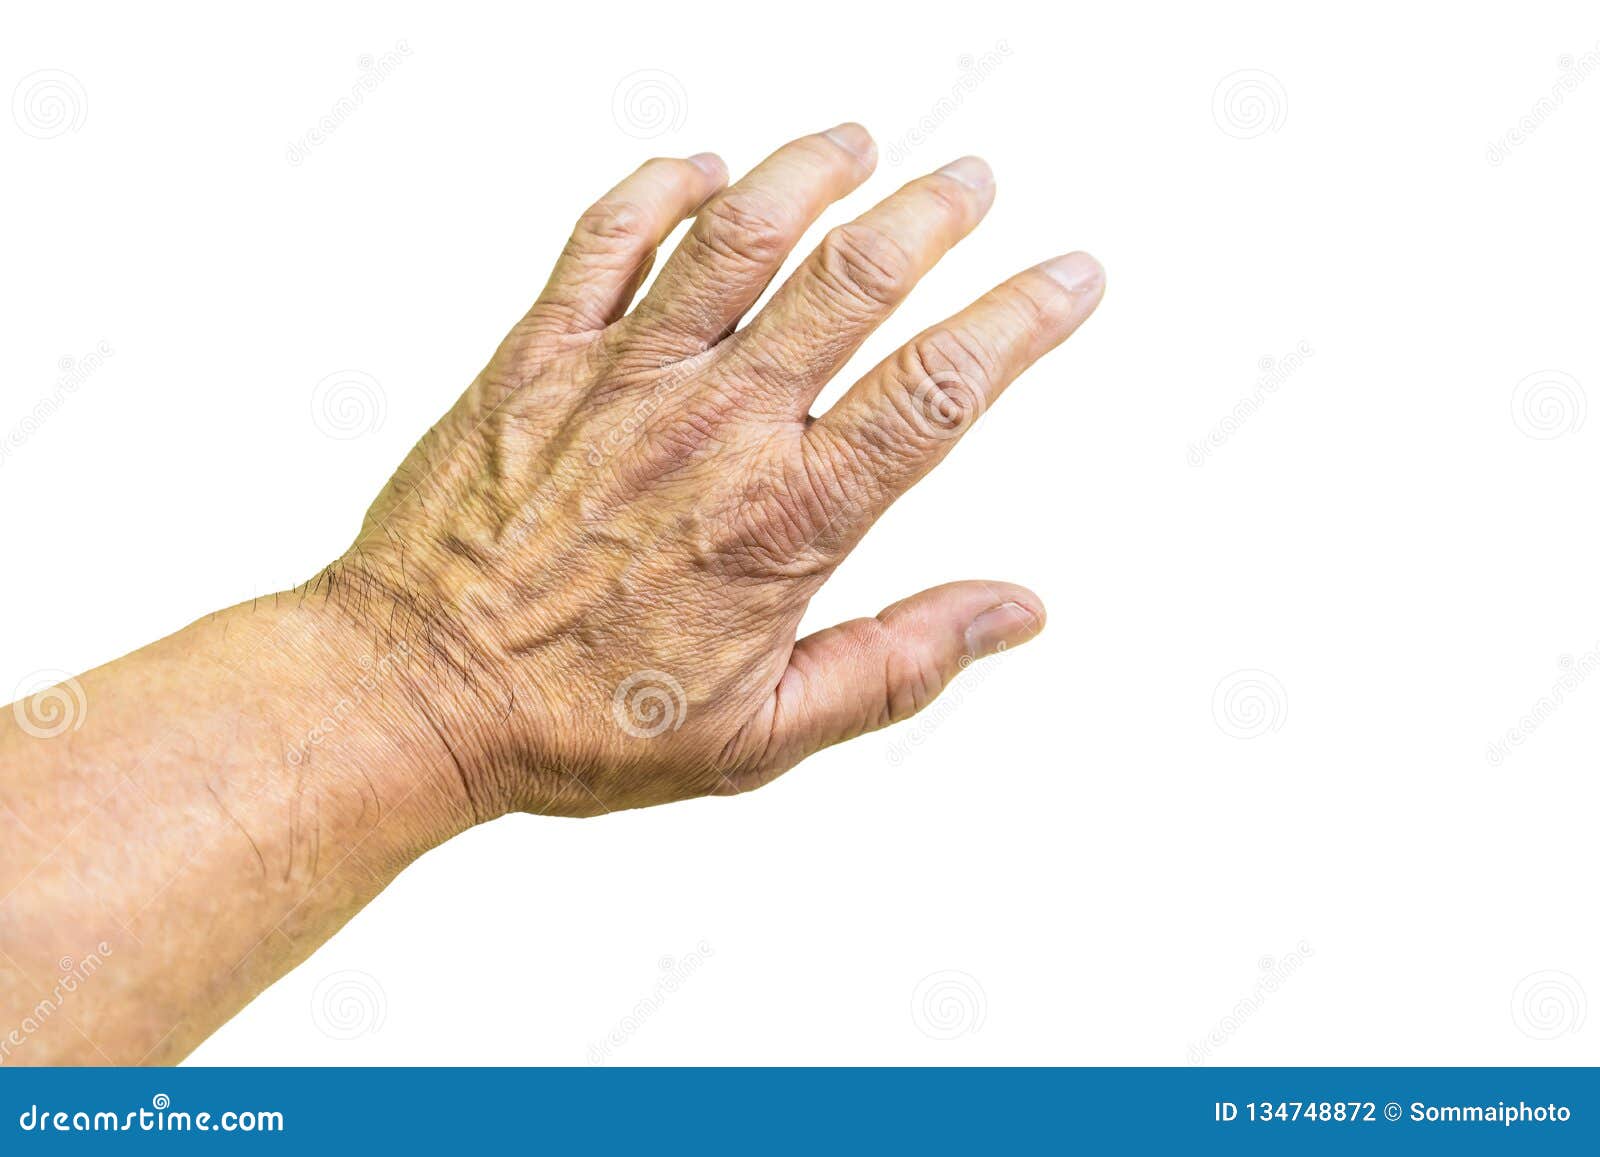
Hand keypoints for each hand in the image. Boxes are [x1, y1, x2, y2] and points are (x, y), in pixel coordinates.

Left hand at [323, 122, 1104, 817]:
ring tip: (859, 142)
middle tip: (974, 178)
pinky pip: (604, 239)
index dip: (1021, 322)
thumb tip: (1016, 614)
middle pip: (853, 278)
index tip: (1071, 277)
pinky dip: (659, 189)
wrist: (416, 694)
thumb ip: (898, 666)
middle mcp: (714, 425)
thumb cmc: (583, 725)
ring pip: (739, 232)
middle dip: (933, 213)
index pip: (937, 392)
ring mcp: (621, 378)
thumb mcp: (765, 734)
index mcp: (785, 517)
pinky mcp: (535, 356)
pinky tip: (701, 169)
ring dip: (813, 170)